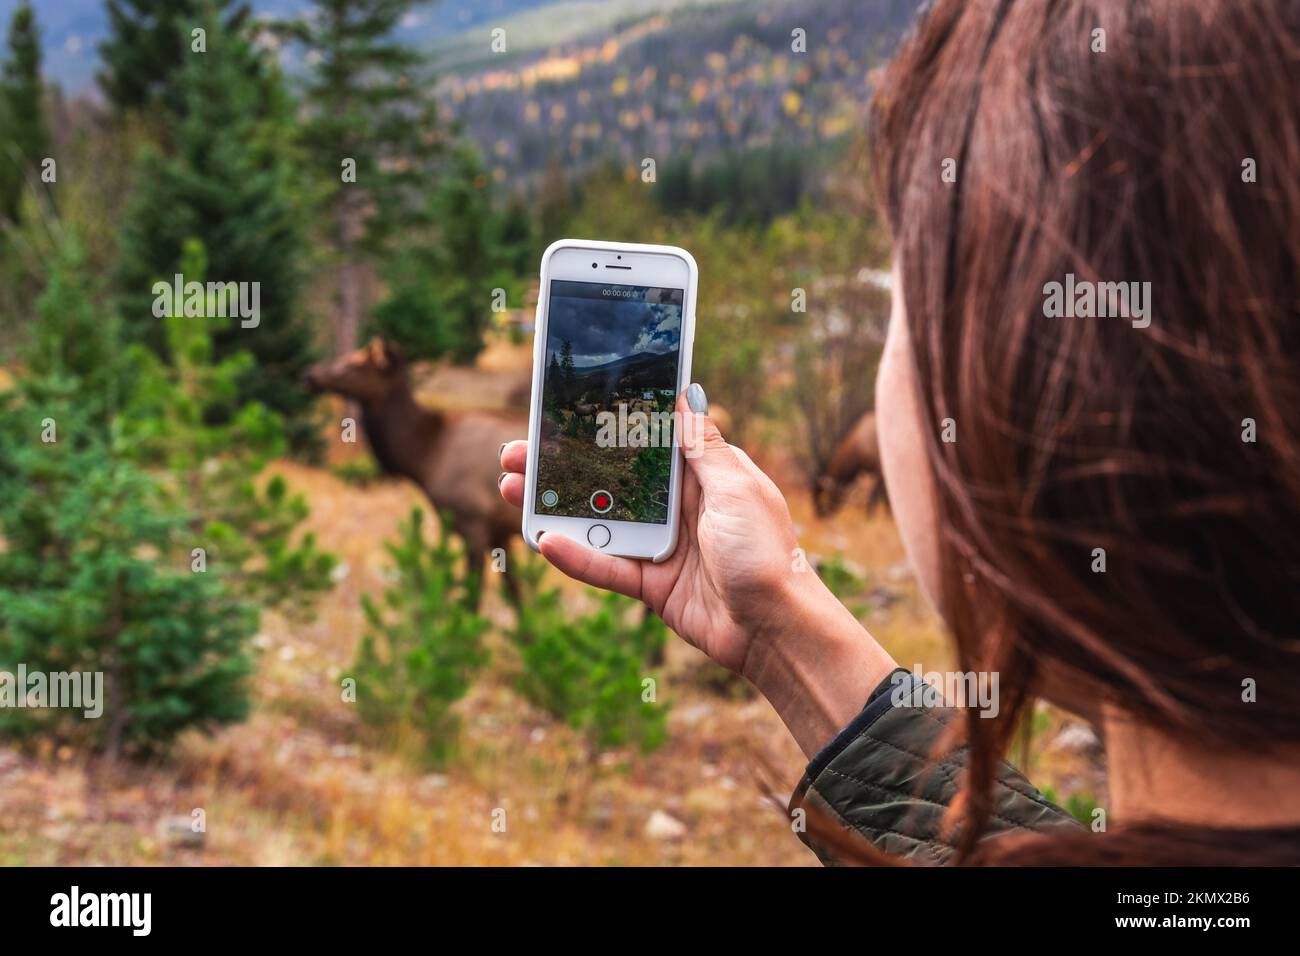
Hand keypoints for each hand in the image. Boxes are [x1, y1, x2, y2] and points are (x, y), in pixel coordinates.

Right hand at [499, 386, 897, 756]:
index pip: (642, 440)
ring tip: (508, 488)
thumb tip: (687, 395)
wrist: (777, 628)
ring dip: (553, 505)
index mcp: (701, 475)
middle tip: (515, 451)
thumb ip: (702, 447)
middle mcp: (678, 506)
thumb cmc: (768, 552)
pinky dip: (575, 556)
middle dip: (561, 464)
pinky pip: (605, 566)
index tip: (563, 410)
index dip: (603, 425)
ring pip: (597, 519)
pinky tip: (542, 541)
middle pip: (608, 478)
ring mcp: (662, 545)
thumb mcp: (736, 488)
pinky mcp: (652, 585)